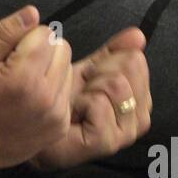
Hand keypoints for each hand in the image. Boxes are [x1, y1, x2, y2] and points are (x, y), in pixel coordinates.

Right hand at [0, 5, 72, 168]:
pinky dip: (53, 89)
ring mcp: (57, 114)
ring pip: (68, 68)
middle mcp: (46, 97)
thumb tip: (33, 13)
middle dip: (42, 50)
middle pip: (62, 48)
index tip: (7, 56)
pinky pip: (66, 91)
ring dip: (50, 69)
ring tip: (24, 84)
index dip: (24, 38)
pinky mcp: (61, 126)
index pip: (45, 33)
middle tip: (16, 67)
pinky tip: (31, 100)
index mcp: (23, 78)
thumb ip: (3, 32)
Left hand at [31, 27, 151, 169]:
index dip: (107, 63)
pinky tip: (73, 115)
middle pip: (130, 68)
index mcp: (140, 101)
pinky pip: (99, 102)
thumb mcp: (89, 70)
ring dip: (89, 88)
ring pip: (117, 84)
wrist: (37, 123)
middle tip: (83, 91)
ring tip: (78, 103)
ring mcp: (125, 134)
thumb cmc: (63, 100)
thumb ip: (114, 53)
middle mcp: (140, 119)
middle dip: (99, 73)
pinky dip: (81, 103)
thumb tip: (138, 35)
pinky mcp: (106, 143)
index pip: (136, 60)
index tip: (91, 78)